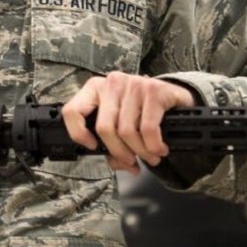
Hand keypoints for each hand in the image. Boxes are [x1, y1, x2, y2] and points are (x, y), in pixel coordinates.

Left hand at [61, 71, 196, 172]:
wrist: (174, 96)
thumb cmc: (142, 111)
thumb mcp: (121, 123)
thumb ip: (112, 145)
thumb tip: (117, 163)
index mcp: (95, 89)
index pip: (72, 111)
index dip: (78, 134)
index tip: (93, 146)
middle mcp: (112, 83)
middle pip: (104, 128)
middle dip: (119, 152)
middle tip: (131, 161)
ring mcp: (132, 84)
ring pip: (126, 131)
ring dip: (141, 152)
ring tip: (150, 157)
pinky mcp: (153, 90)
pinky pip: (147, 128)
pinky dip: (153, 146)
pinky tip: (159, 149)